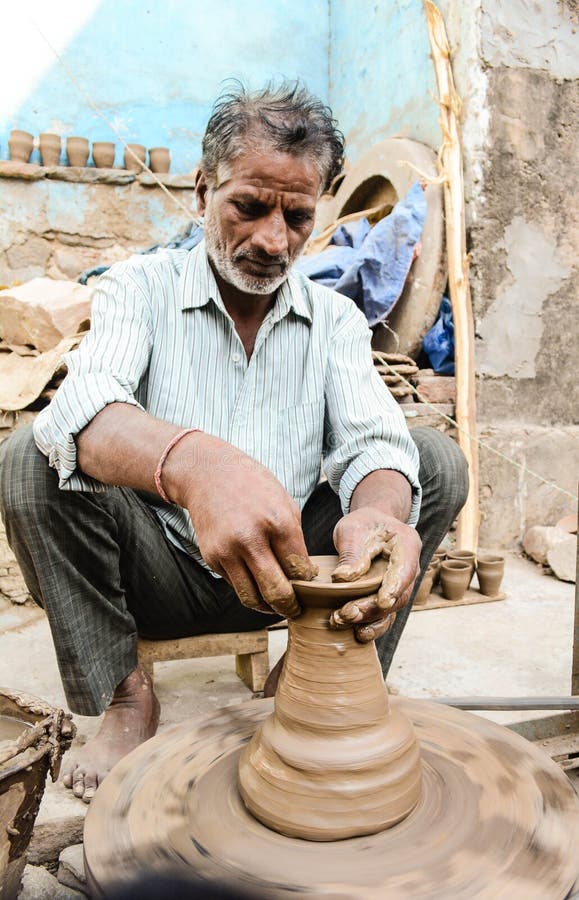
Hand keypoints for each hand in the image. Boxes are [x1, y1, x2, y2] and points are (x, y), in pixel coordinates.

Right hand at [170, 433, 316, 617]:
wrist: (209, 474)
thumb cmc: (254, 487)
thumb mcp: (285, 505)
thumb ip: (295, 541)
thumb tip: (304, 577)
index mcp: (277, 522)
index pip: (298, 570)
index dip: (307, 584)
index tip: (309, 589)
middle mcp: (250, 539)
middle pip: (276, 592)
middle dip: (289, 607)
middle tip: (295, 610)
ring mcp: (227, 550)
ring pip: (251, 597)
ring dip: (267, 607)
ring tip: (276, 606)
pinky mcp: (212, 557)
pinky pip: (234, 584)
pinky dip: (247, 588)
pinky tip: (255, 582)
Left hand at [329, 507, 420, 642]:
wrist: (371, 526)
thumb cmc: (364, 524)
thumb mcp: (353, 529)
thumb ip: (351, 553)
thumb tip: (341, 578)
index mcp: (407, 545)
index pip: (405, 569)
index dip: (395, 587)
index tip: (382, 602)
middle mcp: (409, 568)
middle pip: (398, 595)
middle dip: (373, 608)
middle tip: (347, 612)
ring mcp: (401, 585)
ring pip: (392, 609)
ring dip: (369, 620)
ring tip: (343, 621)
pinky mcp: (388, 597)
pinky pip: (384, 615)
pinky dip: (371, 625)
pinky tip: (356, 633)